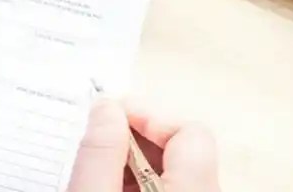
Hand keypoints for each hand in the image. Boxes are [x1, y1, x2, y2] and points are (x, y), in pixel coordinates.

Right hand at [67, 98, 219, 191]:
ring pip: (178, 169)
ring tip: (102, 173)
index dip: (148, 116)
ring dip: (138, 162)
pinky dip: (145, 182)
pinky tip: (114, 189)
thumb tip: (106, 109)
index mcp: (192, 191)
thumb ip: (100, 154)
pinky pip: (175, 186)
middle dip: (138, 138)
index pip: (190, 131)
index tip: (110, 115)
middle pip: (184, 149)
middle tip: (100, 144)